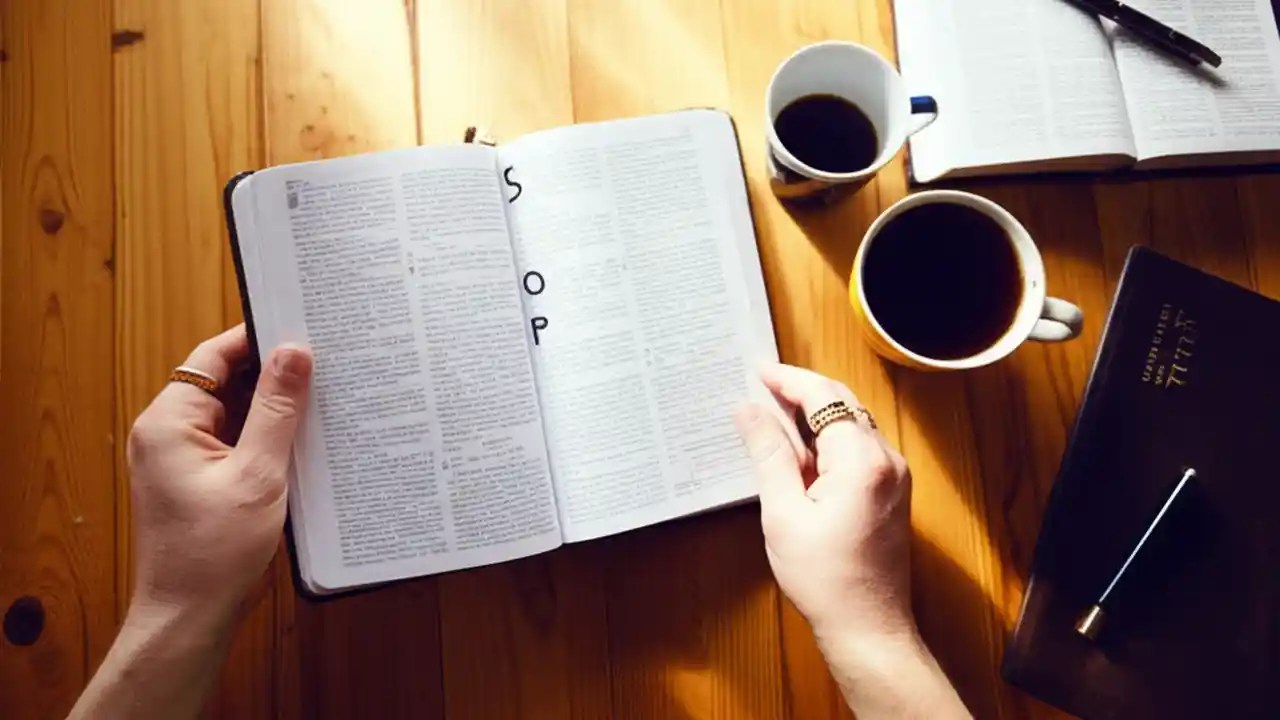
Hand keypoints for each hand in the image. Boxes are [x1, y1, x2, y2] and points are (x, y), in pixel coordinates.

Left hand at [71, 326, 312, 719]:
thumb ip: (277, 410)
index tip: (305, 329)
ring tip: (323, 398)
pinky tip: (304, 440)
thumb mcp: (257, 475)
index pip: (214, 356)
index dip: (259, 339)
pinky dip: (266, 437)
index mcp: (169, 421)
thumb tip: (294, 353)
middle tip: (326, 363)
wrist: (189, 618)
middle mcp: (167, 433)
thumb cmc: (215, 554)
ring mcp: (180, 458)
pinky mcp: (197, 480)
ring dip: (273, 408)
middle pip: (224, 381)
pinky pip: (234, 441)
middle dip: (273, 373)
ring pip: (233, 412)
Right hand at [736, 363, 913, 642]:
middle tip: (761, 384)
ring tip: (773, 412)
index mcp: (862, 461)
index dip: (788, 379)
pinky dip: (828, 436)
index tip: (757, 369)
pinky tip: (799, 447)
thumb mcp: (783, 513)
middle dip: (802, 390)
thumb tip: (749, 411)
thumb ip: (768, 455)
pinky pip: (859, 446)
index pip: (823, 398)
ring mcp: (894, 475)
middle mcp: (887, 460)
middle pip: (842, 403)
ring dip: (815, 413)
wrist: (868, 626)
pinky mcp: (891, 490)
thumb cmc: (825, 579)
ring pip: (852, 423)